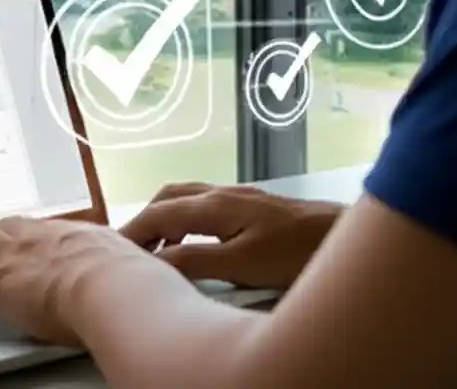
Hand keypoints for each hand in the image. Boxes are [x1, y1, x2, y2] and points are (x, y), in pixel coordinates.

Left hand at [0, 216, 182, 345]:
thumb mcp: (143, 270)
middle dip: (0, 242)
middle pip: (8, 226)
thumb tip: (162, 285)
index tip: (37, 251)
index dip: (36, 241)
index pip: (48, 229)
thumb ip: (141, 272)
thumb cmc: (137, 287)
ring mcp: (18, 255)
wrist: (115, 290)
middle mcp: (44, 236)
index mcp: (79, 233)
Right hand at [120, 183, 343, 289]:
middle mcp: (223, 193)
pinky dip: (185, 221)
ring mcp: (240, 197)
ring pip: (187, 199)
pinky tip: (193, 243)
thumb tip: (155, 261)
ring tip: (155, 251)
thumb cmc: (299, 251)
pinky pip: (204, 205)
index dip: (131, 232)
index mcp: (215, 204)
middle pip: (168, 198)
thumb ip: (196, 261)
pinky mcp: (254, 207)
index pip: (158, 214)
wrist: (345, 236)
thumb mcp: (243, 264)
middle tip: (129, 251)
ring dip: (164, 220)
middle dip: (143, 221)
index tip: (111, 252)